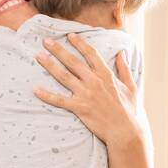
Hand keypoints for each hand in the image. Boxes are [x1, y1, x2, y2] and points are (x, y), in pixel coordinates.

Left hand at [33, 32, 142, 148]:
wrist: (125, 131)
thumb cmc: (129, 111)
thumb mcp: (131, 87)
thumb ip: (124, 68)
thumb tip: (122, 53)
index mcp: (106, 75)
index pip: (91, 54)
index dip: (79, 44)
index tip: (70, 35)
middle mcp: (94, 82)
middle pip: (73, 62)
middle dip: (58, 50)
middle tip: (46, 41)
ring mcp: (86, 94)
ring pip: (64, 76)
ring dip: (50, 65)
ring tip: (39, 56)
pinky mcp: (80, 108)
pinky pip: (60, 100)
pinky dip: (47, 95)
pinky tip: (36, 90)